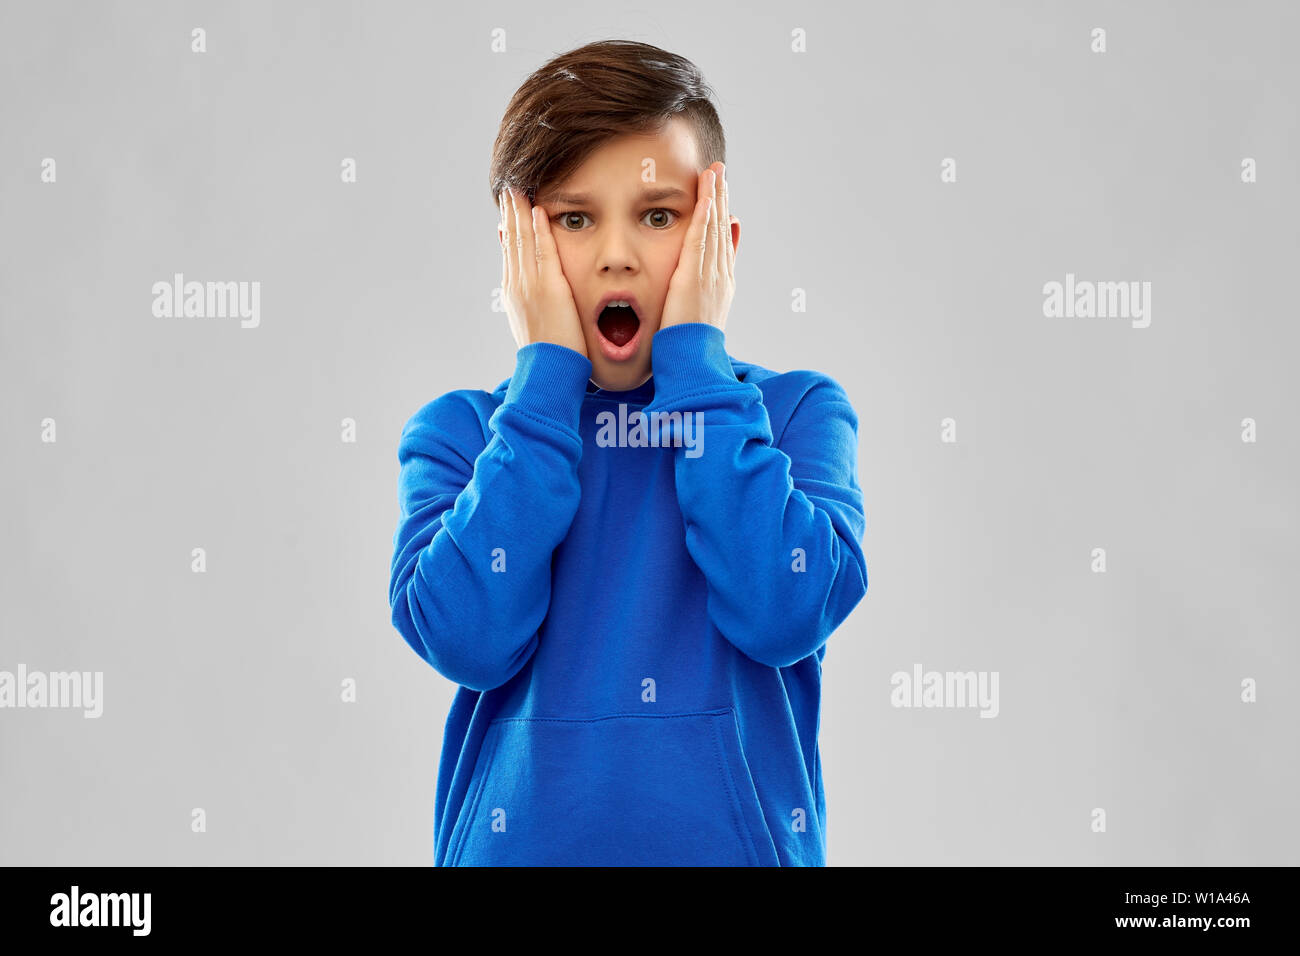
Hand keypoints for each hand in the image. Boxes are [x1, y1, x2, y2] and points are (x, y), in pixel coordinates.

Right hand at [498, 187, 587, 359]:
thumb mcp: (531, 324)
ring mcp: (531, 286)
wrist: (546, 372)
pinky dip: (540, 230)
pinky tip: (540, 211)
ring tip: (520, 190)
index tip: (508, 208)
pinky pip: (544, 252)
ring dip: (521, 213)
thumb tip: (526, 290)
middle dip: (510, 213)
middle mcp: (517, 286)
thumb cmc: (546, 354)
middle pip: (512, 241)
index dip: (509, 228)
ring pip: (523, 241)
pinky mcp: (549, 289)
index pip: (509, 253)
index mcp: (512, 294)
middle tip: (509, 189)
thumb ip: (528, 302)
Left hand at [660, 162, 736, 332]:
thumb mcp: (697, 321)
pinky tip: (706, 192)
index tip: (723, 200)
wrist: (692, 362)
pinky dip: (705, 212)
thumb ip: (699, 299)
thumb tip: (694, 292)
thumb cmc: (688, 348)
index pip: (723, 246)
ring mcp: (710, 274)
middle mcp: (720, 276)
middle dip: (722, 200)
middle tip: (721, 174)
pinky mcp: (695, 274)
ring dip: (715, 197)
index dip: (723, 220)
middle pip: (721, 231)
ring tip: (715, 173)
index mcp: (721, 287)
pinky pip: (701, 236)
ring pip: (714, 228)